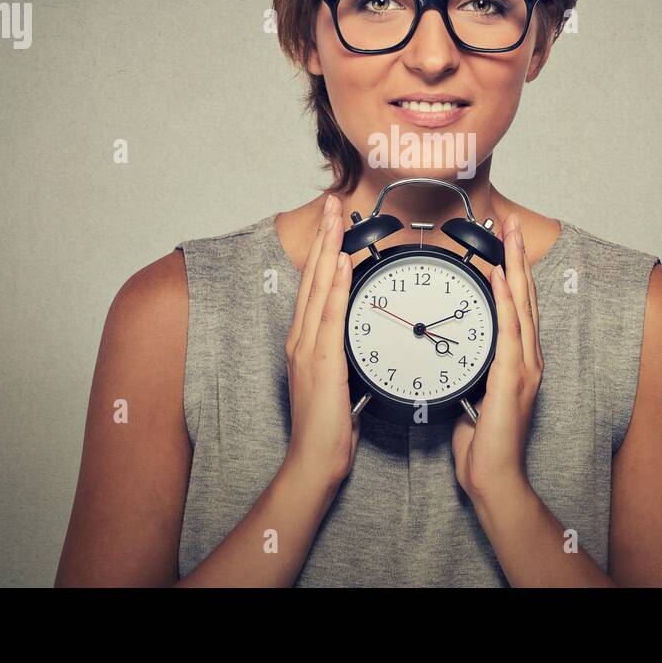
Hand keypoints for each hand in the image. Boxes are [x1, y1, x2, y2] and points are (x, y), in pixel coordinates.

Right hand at [282, 195, 360, 491]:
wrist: (316, 458)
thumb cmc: (329, 426)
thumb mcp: (338, 377)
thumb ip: (343, 350)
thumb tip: (359, 331)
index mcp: (307, 341)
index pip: (317, 286)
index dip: (325, 250)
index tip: (335, 222)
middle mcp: (302, 338)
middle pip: (315, 277)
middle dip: (324, 237)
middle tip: (333, 204)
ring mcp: (308, 347)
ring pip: (320, 288)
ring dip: (329, 249)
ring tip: (337, 219)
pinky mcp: (321, 361)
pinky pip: (330, 315)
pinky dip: (336, 286)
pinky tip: (342, 263)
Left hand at [451, 212, 542, 501]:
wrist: (492, 475)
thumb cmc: (482, 442)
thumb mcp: (473, 391)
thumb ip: (472, 366)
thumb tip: (454, 348)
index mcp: (517, 360)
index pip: (516, 305)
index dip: (512, 271)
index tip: (505, 242)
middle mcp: (527, 358)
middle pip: (524, 296)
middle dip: (519, 257)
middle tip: (513, 223)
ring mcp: (524, 367)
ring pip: (521, 306)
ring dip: (515, 268)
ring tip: (511, 237)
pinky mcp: (513, 378)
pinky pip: (510, 332)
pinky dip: (505, 302)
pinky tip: (500, 279)